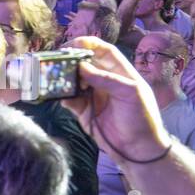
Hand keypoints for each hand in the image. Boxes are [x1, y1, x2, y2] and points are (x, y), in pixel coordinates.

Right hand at [61, 37, 170, 161]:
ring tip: (53, 78)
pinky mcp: (84, 112)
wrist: (138, 149)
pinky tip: (60, 96)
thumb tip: (81, 67)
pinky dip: (63, 96)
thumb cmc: (141, 118)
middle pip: (84, 63)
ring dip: (64, 78)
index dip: (88, 44)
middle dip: (70, 60)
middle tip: (57, 60)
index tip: (72, 44)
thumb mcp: (130, 93)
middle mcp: (105, 81)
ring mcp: (93, 96)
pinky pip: (70, 99)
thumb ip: (106, 79)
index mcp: (120, 72)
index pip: (103, 50)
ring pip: (74, 80)